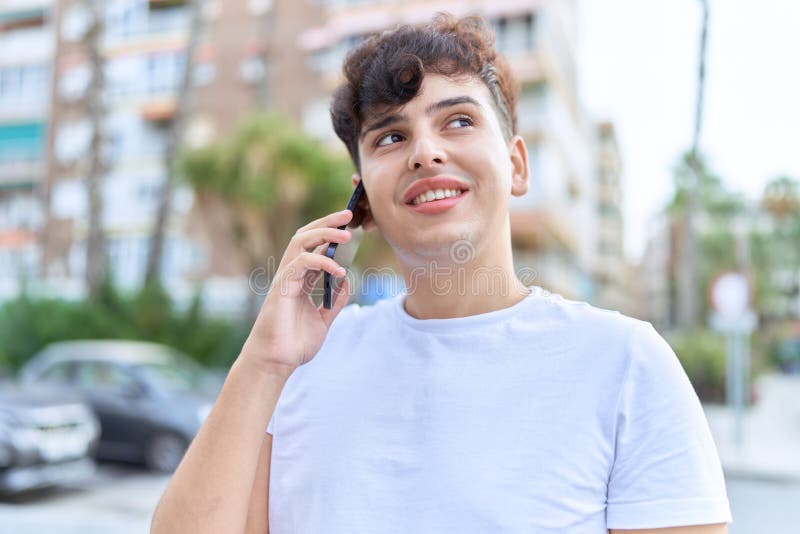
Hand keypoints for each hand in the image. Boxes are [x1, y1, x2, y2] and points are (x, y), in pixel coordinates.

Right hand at [240, 210, 353, 375]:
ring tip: (347, 233)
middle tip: (349, 215)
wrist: (278, 362)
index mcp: (301, 280)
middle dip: (327, 222)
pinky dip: (321, 261)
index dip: (331, 234)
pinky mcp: (282, 287)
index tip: (351, 225)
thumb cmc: (295, 343)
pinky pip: (302, 263)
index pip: (315, 247)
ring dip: (324, 233)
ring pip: (300, 242)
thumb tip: (348, 281)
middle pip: (306, 236)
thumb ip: (335, 300)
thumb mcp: (324, 319)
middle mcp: (292, 274)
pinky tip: (339, 270)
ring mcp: (285, 278)